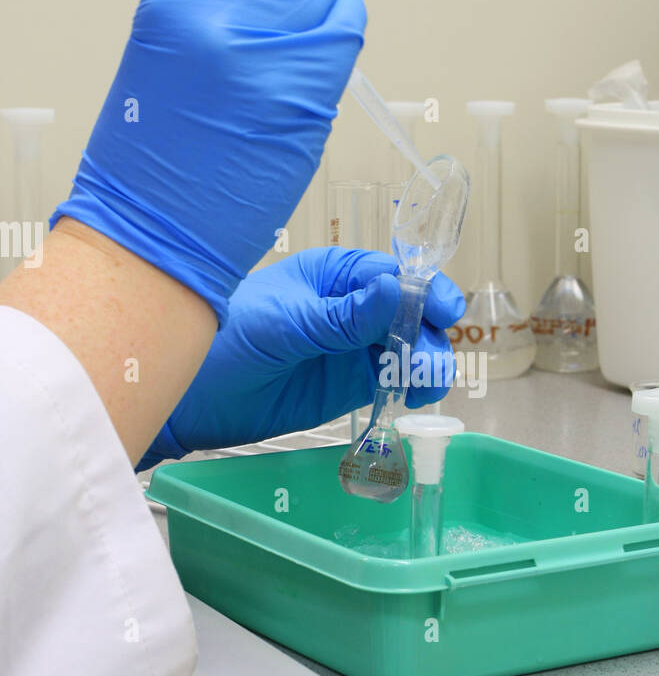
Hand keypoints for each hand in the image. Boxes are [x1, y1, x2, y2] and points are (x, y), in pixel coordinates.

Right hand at [51, 0, 365, 323]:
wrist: (158, 226)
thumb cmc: (154, 153)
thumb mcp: (162, 46)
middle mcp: (226, 2)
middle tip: (274, 15)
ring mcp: (274, 41)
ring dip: (317, 3)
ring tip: (291, 48)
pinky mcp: (313, 82)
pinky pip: (350, 18)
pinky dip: (341, 29)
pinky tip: (317, 59)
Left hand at [137, 249, 464, 466]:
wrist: (195, 401)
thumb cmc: (227, 345)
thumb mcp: (286, 326)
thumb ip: (343, 316)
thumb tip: (397, 290)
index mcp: (334, 273)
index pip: (392, 275)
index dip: (424, 291)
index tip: (445, 311)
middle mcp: (351, 305)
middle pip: (410, 313)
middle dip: (427, 334)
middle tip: (428, 363)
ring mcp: (354, 345)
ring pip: (409, 347)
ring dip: (426, 361)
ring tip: (426, 384)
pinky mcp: (352, 382)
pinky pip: (395, 378)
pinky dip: (413, 385)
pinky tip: (417, 395)